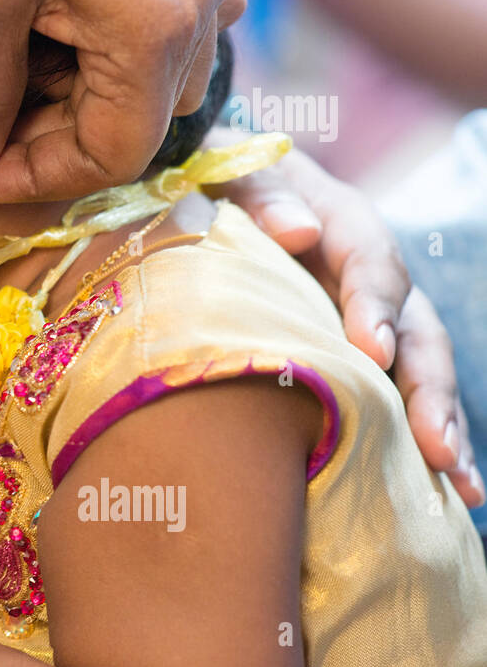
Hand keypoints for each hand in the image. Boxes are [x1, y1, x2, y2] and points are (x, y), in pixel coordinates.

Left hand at [0, 0, 244, 194]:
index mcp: (157, 29)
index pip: (113, 154)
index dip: (33, 176)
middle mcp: (205, 7)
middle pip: (135, 121)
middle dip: (48, 136)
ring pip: (147, 78)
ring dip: (71, 94)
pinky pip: (158, 27)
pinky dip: (95, 48)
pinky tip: (38, 23)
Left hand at [208, 132, 483, 505]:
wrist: (206, 189)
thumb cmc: (214, 180)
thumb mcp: (228, 170)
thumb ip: (259, 192)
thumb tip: (299, 231)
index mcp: (341, 222)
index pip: (369, 262)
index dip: (374, 304)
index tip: (371, 350)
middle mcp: (369, 275)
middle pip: (415, 330)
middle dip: (427, 389)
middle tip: (434, 445)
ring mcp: (370, 317)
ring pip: (419, 372)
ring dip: (440, 426)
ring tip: (461, 487)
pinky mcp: (355, 355)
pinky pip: (395, 397)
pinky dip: (416, 442)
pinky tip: (444, 496)